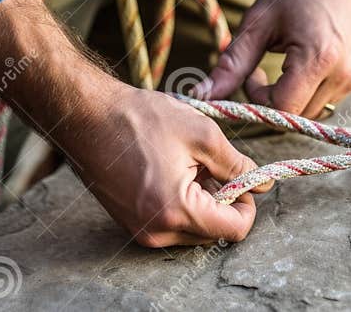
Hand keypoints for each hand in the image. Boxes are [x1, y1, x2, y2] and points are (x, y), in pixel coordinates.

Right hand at [0, 0, 264, 248]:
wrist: (88, 116)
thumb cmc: (142, 120)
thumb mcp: (202, 134)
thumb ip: (237, 164)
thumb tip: (262, 183)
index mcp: (178, 211)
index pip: (234, 230)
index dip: (247, 204)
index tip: (243, 179)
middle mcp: (157, 231)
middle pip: (214, 233)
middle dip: (223, 203)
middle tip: (212, 166)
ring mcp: (140, 231)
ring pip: (192, 230)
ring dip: (202, 203)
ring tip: (189, 165)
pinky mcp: (130, 223)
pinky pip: (170, 224)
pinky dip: (180, 204)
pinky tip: (171, 171)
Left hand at [200, 0, 350, 116]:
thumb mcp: (261, 19)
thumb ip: (233, 62)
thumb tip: (202, 95)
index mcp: (318, 59)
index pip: (281, 108)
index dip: (258, 97)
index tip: (252, 72)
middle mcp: (342, 75)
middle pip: (296, 115)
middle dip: (273, 99)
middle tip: (261, 68)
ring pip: (311, 112)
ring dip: (291, 97)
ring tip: (285, 62)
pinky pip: (325, 100)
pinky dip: (307, 90)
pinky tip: (302, 61)